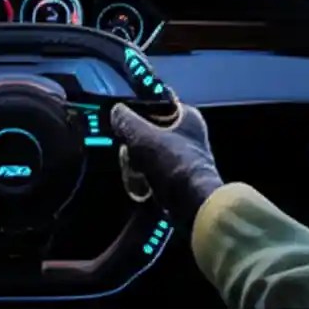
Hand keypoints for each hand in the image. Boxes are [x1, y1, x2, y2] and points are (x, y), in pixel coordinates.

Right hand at [111, 102, 222, 229]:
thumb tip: (116, 112)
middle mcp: (189, 134)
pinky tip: (140, 180)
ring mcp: (185, 156)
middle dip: (135, 140)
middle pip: (150, 129)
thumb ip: (125, 121)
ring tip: (135, 168)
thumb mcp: (143, 137)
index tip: (123, 120)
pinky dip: (144, 173)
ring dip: (137, 159)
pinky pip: (153, 168)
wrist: (193, 205)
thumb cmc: (174, 165)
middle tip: (129, 148)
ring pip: (149, 150)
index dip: (138, 110)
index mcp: (188, 116)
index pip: (157, 103)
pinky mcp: (179, 176)